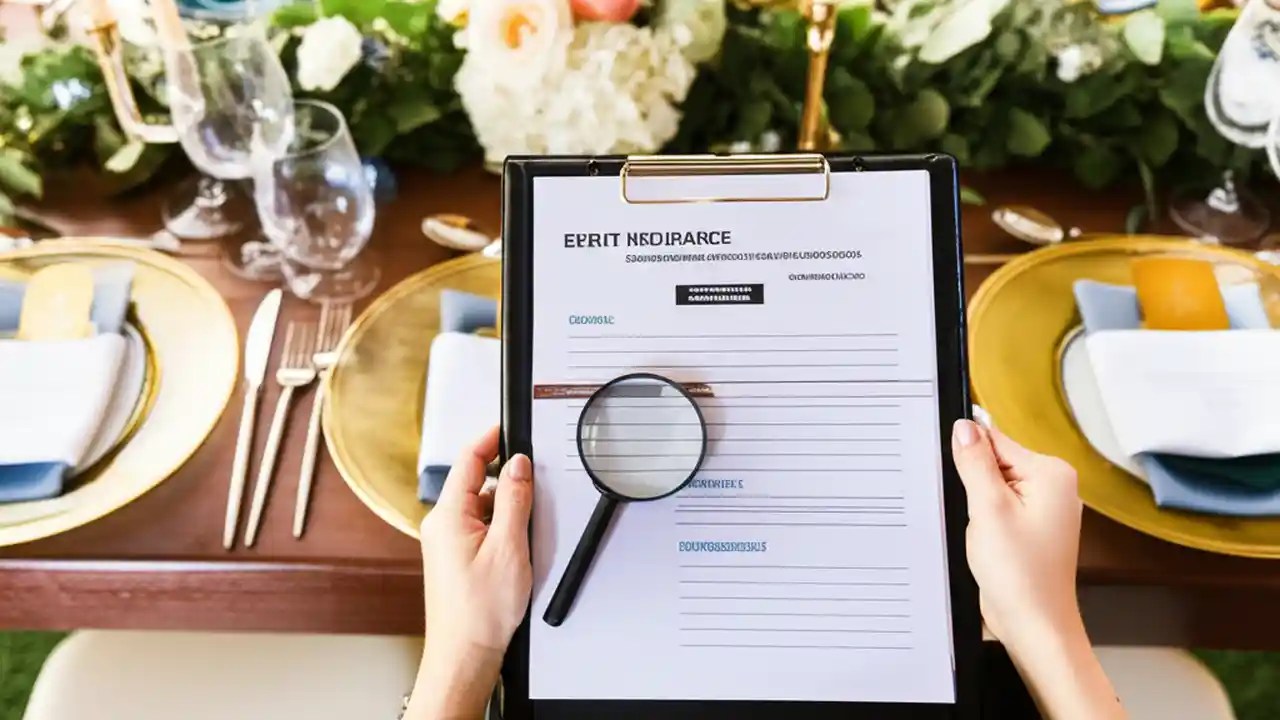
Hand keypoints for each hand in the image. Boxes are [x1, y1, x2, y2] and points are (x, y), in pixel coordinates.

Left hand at [406, 426, 532, 719]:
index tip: (506, 425)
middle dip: (506, 482)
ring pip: (480, 508)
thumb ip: (514, 501)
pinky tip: (515, 549)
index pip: (467, 461)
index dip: (489, 439)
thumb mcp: (509, 548)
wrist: (464, 654)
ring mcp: (446, 542)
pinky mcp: (454, 558)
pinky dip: (500, 529)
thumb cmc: (479, 611)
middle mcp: (441, 526)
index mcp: (448, 516)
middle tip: (533, 488)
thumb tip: (518, 466)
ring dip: (505, 510)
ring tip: (525, 535)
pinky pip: (479, 528)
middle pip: (476, 483)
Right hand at [952, 419, 1124, 718]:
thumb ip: (975, 462)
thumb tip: (964, 427)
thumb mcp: (988, 509)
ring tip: (985, 532)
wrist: (1034, 624)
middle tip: (976, 516)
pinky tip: (987, 540)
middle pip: (996, 462)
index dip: (969, 458)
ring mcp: (1046, 507)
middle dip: (973, 485)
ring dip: (978, 505)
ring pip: (994, 486)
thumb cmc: (1020, 575)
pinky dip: (985, 519)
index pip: (996, 440)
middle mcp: (1055, 485)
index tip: (959, 481)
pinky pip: (1000, 507)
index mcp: (1052, 473)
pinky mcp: (1034, 526)